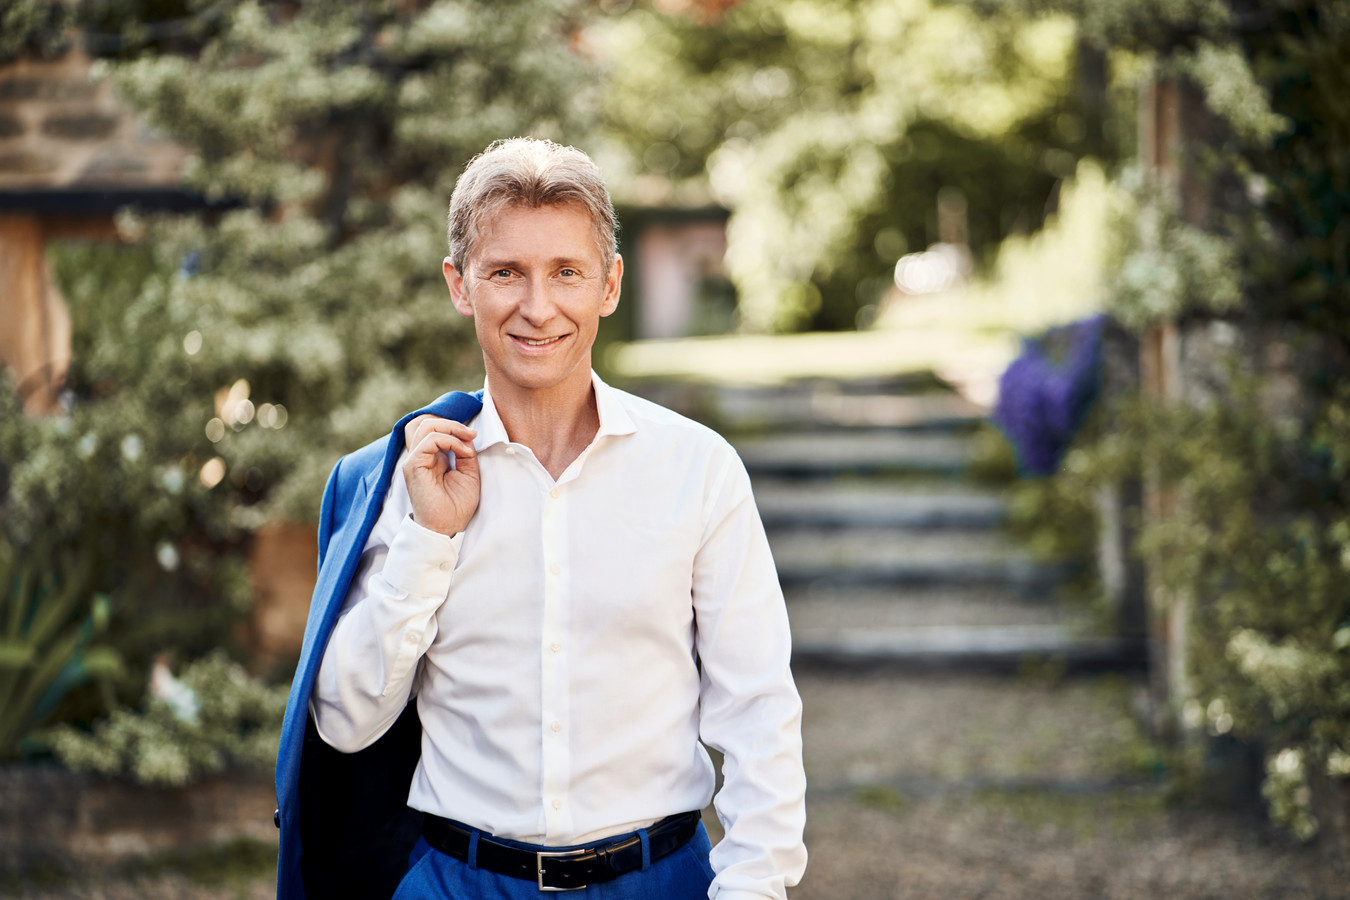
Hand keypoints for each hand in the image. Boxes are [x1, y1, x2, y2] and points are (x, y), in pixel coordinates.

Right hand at [402, 415, 479, 536]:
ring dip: (451, 428)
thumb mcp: (468, 473)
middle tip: (471, 435)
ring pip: (426, 426)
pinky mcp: (414, 466)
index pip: (434, 428)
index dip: (454, 426)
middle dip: (453, 423)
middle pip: (428, 422)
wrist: (447, 527)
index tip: (473, 436)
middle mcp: (421, 457)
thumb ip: (465, 452)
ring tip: (467, 440)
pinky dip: (449, 440)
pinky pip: (429, 440)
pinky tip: (462, 451)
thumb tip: (466, 434)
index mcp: (431, 458)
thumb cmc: (457, 506)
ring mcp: (415, 460)